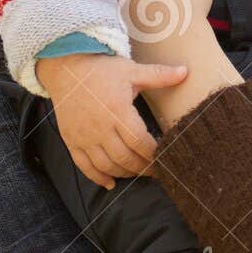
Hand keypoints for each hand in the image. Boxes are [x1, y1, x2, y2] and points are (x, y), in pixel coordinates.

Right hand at [36, 53, 187, 188]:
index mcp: (118, 110)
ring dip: (124, 173)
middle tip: (155, 170)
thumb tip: (185, 72)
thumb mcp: (131, 70)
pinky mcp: (71, 141)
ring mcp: (84, 136)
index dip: (153, 154)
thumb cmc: (101, 69)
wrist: (66, 69)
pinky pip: (84, 166)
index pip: (139, 141)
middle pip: (125, 157)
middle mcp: (100, 127)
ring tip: (137, 172)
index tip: (165, 156)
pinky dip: (98, 178)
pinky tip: (110, 183)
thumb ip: (158, 75)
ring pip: (106, 165)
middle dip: (142, 168)